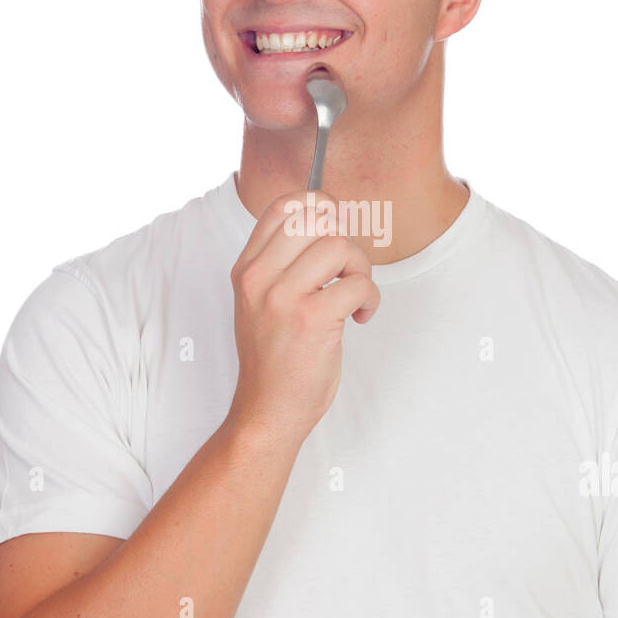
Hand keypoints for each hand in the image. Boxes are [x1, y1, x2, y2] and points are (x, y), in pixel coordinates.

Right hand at [227, 190, 380, 446]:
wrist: (268, 411)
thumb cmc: (275, 358)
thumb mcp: (262, 302)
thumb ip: (284, 263)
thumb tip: (330, 220)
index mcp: (246, 269)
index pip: (284, 206)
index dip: (321, 208)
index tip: (337, 231)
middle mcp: (258, 278)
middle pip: (316, 217)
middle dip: (346, 240)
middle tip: (348, 272)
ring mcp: (282, 298)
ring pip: (340, 246)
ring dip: (361, 271)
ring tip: (356, 298)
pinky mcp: (311, 319)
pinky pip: (357, 284)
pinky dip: (370, 300)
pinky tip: (359, 317)